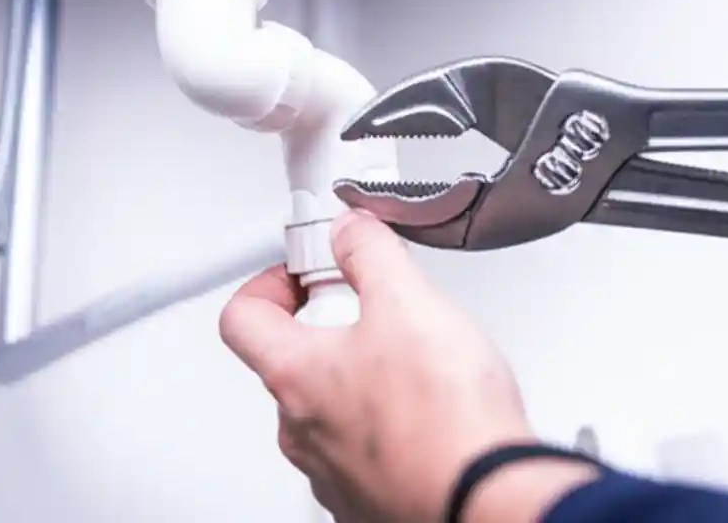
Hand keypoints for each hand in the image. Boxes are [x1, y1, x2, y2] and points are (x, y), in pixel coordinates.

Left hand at [219, 210, 597, 521]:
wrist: (487, 499)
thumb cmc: (445, 419)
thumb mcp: (408, 302)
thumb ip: (369, 252)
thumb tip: (350, 231)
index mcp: (295, 375)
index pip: (241, 316)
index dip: (269, 282)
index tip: (306, 271)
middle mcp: (302, 430)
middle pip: (289, 362)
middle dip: (329, 326)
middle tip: (373, 308)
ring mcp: (333, 471)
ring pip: (328, 410)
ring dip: (361, 378)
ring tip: (413, 362)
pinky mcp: (370, 499)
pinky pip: (364, 451)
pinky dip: (389, 424)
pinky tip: (432, 411)